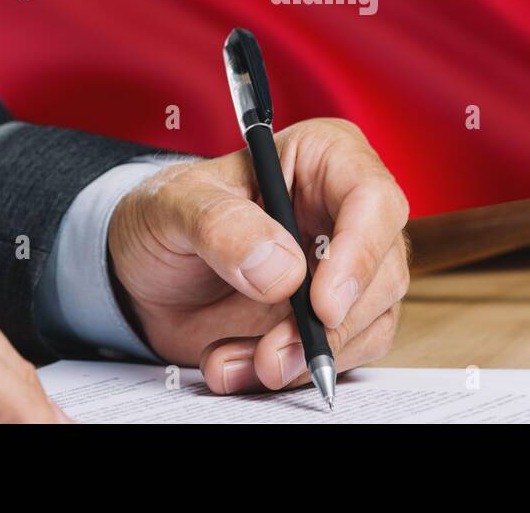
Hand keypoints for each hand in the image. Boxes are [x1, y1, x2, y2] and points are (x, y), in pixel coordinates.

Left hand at [108, 118, 409, 393]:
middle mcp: (346, 211)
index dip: (360, 254)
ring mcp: (346, 267)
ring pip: (370, 320)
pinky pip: (342, 353)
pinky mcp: (334, 315)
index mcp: (324, 157)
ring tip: (235, 360)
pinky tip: (238, 363)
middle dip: (330, 325)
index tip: (321, 305)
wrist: (146, 271)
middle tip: (272, 353)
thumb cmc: (167, 215)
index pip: (373, 198)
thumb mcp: (174, 205)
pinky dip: (293, 371)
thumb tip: (282, 270)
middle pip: (383, 270)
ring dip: (306, 356)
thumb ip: (221, 226)